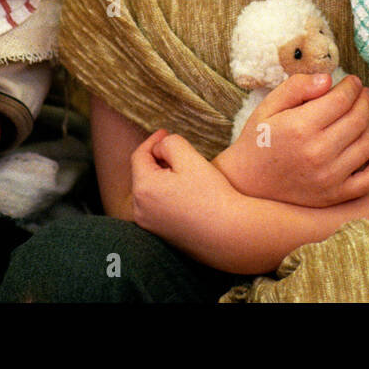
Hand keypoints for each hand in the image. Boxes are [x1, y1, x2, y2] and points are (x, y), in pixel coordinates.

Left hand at [131, 130, 242, 247]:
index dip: (152, 141)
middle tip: (176, 150)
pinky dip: (165, 194)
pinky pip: (157, 207)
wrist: (229, 234)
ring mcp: (149, 225)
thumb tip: (160, 149)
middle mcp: (140, 210)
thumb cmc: (212, 195)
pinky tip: (185, 192)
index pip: (139, 156)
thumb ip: (170, 144)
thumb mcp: (190, 158)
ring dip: (161, 177)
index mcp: (144, 188)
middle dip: (157, 159)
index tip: (165, 132)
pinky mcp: (160, 235)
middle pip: (143, 174)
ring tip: (182, 170)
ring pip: (149, 191)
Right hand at [213, 72, 368, 207]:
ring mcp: (328, 178)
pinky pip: (368, 180)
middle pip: (358, 120)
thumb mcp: (269, 106)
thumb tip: (328, 79)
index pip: (341, 100)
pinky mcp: (334, 196)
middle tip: (365, 94)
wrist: (247, 185)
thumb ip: (297, 87)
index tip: (353, 81)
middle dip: (365, 101)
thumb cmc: (258, 141)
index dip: (352, 86)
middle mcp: (318, 153)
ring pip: (367, 145)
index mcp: (300, 127)